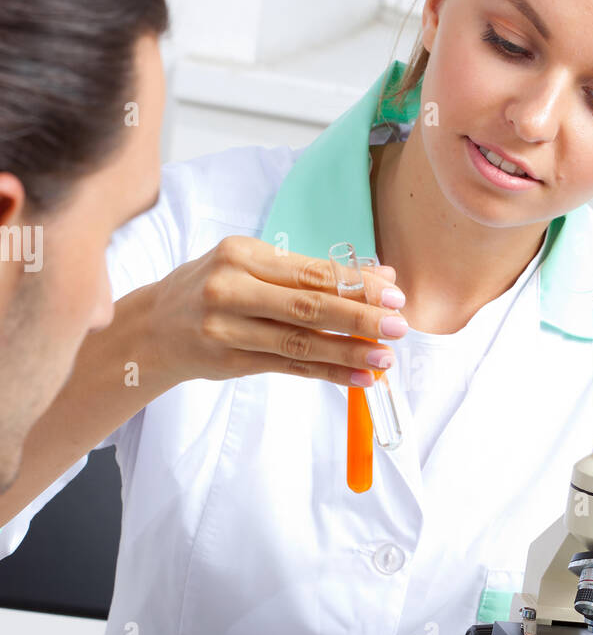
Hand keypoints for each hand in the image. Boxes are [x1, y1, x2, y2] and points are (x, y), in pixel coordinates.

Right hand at [139, 237, 407, 389]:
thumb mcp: (253, 267)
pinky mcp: (229, 361)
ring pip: (299, 342)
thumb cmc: (212, 289)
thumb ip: (312, 272)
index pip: (311, 271)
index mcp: (241, 255)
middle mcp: (230, 289)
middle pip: (307, 305)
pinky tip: (357, 378)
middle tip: (398, 326)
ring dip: (348, 351)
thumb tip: (380, 276)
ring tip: (384, 358)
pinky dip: (327, 374)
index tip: (394, 294)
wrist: (152, 328)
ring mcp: (226, 329)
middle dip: (359, 317)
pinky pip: (289, 368)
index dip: (356, 284)